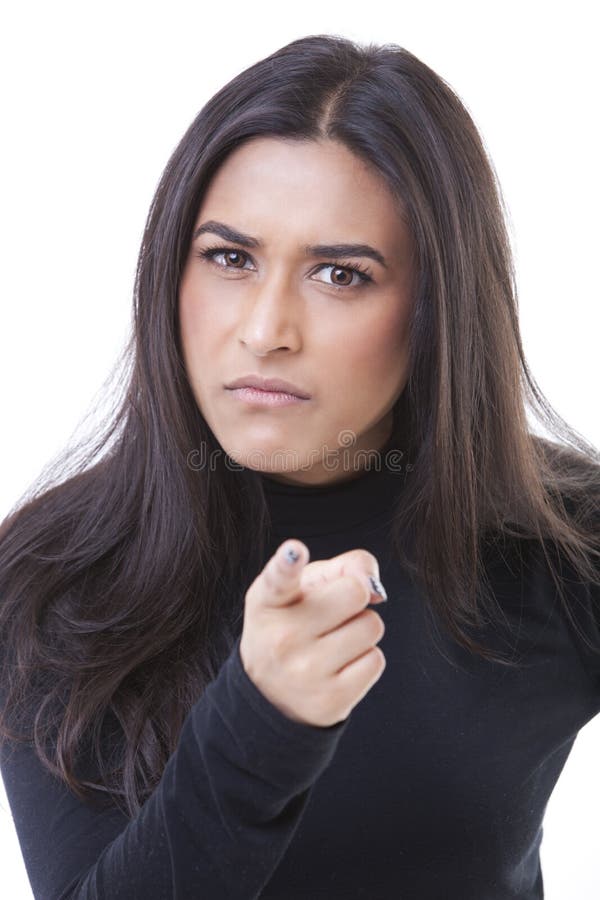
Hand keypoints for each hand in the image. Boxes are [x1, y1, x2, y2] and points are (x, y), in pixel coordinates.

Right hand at [239, 540, 386, 726]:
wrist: (271, 694)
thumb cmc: (296, 622)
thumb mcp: (305, 586)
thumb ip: (343, 567)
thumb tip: (375, 590)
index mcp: (269, 601)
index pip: (279, 578)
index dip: (288, 562)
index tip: (294, 551)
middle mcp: (282, 637)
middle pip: (355, 592)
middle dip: (354, 598)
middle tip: (332, 614)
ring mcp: (306, 672)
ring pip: (372, 626)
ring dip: (361, 630)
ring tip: (332, 641)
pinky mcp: (331, 700)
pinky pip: (376, 661)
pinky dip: (365, 659)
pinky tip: (339, 666)